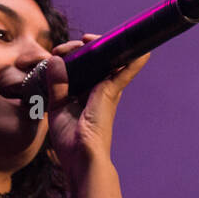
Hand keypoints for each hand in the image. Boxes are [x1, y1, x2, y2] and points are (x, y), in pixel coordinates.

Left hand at [40, 36, 150, 184]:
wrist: (81, 158)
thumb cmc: (70, 140)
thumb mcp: (58, 106)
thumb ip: (57, 84)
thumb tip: (55, 59)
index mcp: (85, 93)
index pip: (82, 67)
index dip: (72, 55)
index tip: (58, 52)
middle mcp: (98, 90)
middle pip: (95, 61)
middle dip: (81, 48)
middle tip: (65, 47)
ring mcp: (106, 90)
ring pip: (107, 61)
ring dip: (99, 46)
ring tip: (86, 39)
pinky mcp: (110, 92)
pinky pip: (123, 72)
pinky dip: (132, 61)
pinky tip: (143, 51)